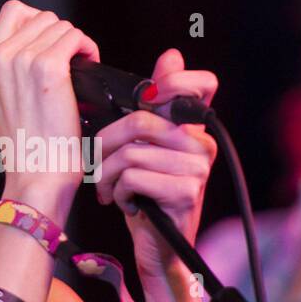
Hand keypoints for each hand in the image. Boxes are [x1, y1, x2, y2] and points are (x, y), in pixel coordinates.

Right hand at [0, 1, 101, 222]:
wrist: (37, 174)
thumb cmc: (27, 145)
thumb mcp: (5, 99)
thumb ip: (12, 67)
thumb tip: (36, 44)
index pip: (13, 11)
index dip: (38, 23)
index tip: (50, 44)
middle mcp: (0, 56)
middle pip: (42, 16)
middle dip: (60, 34)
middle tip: (70, 60)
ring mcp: (23, 59)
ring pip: (61, 25)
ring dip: (76, 42)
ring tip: (80, 65)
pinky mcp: (48, 68)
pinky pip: (75, 36)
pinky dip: (88, 48)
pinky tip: (89, 65)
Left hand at [93, 48, 217, 277]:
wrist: (157, 246)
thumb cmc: (145, 194)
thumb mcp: (144, 147)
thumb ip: (153, 106)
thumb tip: (171, 55)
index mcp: (193, 128)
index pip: (202, 83)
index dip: (175, 79)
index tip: (149, 96)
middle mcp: (202, 144)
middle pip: (141, 122)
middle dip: (106, 146)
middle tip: (98, 166)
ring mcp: (197, 169)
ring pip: (132, 153)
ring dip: (106, 175)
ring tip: (108, 189)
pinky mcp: (185, 193)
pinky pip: (134, 178)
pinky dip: (119, 193)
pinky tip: (125, 203)